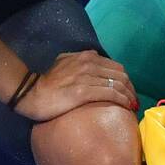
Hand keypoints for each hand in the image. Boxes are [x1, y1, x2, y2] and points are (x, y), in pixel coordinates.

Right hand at [15, 49, 138, 120]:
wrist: (31, 93)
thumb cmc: (47, 82)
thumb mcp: (63, 62)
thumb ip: (77, 60)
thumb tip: (91, 61)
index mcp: (87, 57)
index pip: (116, 67)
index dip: (126, 80)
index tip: (128, 91)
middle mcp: (90, 64)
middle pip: (121, 75)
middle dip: (131, 89)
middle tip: (134, 101)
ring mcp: (87, 77)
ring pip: (118, 84)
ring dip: (130, 96)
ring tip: (133, 106)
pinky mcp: (84, 91)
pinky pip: (111, 94)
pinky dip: (123, 100)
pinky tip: (126, 107)